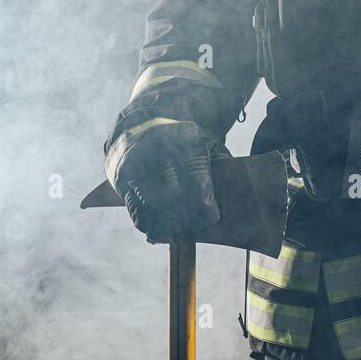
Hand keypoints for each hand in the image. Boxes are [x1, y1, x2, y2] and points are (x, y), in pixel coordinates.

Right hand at [105, 113, 228, 242]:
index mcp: (187, 140)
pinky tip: (158, 234)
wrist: (139, 125)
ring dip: (166, 226)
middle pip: (176, 197)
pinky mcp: (124, 178)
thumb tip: (236, 189)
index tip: (211, 217)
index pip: (198, 182)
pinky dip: (148, 226)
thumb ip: (221, 161)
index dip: (206, 206)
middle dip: (187, 219)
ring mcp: (139, 163)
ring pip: (154, 205)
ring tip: (177, 235)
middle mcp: (161, 150)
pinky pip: (136, 209)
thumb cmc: (181, 140)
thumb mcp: (205, 140)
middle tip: (194, 230)